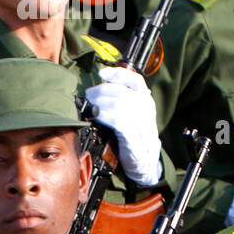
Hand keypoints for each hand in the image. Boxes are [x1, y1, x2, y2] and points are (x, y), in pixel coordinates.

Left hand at [84, 67, 161, 185]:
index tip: (102, 73)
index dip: (118, 74)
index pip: (135, 80)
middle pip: (120, 92)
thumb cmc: (133, 133)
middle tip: (88, 96)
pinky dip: (105, 117)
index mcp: (145, 100)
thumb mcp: (130, 113)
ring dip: (100, 103)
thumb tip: (95, 90)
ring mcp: (142, 123)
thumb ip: (118, 99)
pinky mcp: (134, 137)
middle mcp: (145, 109)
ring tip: (90, 107)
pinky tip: (97, 116)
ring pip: (119, 104)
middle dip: (100, 91)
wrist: (145, 159)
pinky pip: (119, 122)